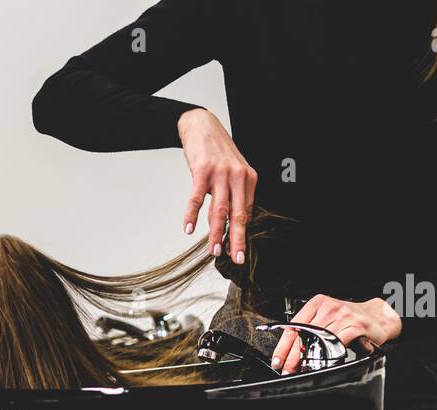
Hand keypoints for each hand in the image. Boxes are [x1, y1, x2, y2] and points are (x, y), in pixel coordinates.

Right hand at [177, 108, 256, 265]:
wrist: (201, 125)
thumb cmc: (216, 150)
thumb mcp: (233, 170)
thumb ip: (234, 193)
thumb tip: (230, 220)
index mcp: (248, 178)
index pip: (245, 212)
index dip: (241, 234)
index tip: (238, 251)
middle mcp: (237, 176)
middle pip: (237, 214)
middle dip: (236, 239)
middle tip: (236, 258)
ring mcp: (220, 173)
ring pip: (219, 210)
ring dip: (215, 233)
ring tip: (214, 251)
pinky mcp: (202, 170)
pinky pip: (196, 198)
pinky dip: (192, 215)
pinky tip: (188, 228)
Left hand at [270, 295, 401, 374]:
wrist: (378, 315)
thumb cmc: (350, 318)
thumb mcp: (326, 316)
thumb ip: (310, 328)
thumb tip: (289, 351)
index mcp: (317, 304)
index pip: (294, 326)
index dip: (283, 346)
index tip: (278, 360)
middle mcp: (329, 308)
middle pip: (305, 335)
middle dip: (293, 356)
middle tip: (288, 369)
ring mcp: (344, 316)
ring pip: (320, 339)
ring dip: (309, 357)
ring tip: (302, 369)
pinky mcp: (357, 325)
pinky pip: (339, 341)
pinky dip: (330, 353)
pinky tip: (324, 362)